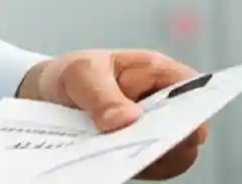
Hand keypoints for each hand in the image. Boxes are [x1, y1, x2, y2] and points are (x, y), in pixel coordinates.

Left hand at [17, 50, 208, 179]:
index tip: (178, 128)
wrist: (47, 95)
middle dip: (169, 141)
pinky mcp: (141, 152)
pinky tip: (114, 165)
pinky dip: (135, 168)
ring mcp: (154, 131)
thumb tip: (128, 119)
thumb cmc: (74, 74)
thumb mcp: (81, 74)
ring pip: (173, 154)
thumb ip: (101, 94)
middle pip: (187, 129)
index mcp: (157, 74)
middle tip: (142, 148)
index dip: (193, 110)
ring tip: (120, 155)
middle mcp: (163, 104)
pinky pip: (151, 168)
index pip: (194, 91)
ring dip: (150, 158)